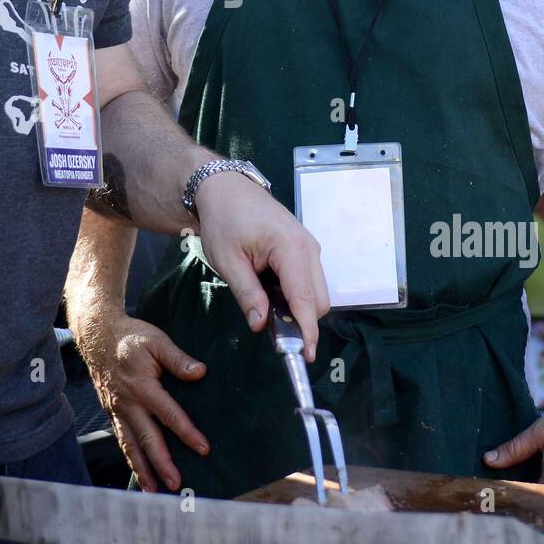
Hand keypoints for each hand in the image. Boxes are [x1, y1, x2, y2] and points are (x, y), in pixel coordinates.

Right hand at [80, 312, 208, 492]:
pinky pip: (122, 441)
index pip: (168, 414)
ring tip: (155, 492)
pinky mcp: (112, 414)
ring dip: (143, 470)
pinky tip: (140, 475)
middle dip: (162, 464)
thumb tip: (201, 372)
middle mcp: (128, 403)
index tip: (203, 449)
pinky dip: (131, 460)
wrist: (97, 336)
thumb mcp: (157, 340)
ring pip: (131, 446)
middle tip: (176, 485)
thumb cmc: (131, 337)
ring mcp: (117, 411)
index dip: (186, 432)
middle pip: (147, 438)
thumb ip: (178, 358)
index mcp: (142, 386)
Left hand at [195, 171, 329, 357]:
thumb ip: (248, 294)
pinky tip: (270, 290)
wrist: (225, 189)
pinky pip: (309, 279)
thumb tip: (262, 325)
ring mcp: (309, 246)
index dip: (307, 330)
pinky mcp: (304, 248)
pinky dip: (295, 293)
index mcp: (290, 248)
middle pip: (318, 299)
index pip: (306, 298)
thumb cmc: (224, 220)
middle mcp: (308, 247)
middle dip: (302, 320)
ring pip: (316, 291)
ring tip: (264, 304)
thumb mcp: (228, 261)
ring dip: (297, 306)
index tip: (306, 355)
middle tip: (271, 330)